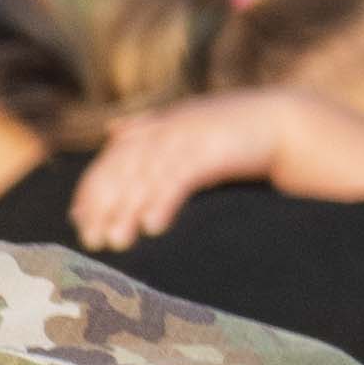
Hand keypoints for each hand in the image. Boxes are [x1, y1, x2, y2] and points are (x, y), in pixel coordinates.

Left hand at [66, 88, 319, 249]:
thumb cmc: (231, 134)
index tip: (79, 222)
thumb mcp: (185, 132)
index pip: (112, 159)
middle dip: (106, 207)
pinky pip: (181, 177)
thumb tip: (114, 131)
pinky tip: (152, 227)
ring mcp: (190, 136)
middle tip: (93, 241)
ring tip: (118, 241)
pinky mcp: (214, 149)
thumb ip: (150, 133)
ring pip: (147, 176)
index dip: (93, 190)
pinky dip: (164, 201)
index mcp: (157, 126)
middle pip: (124, 169)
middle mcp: (168, 129)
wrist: (284, 122)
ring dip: (129, 210)